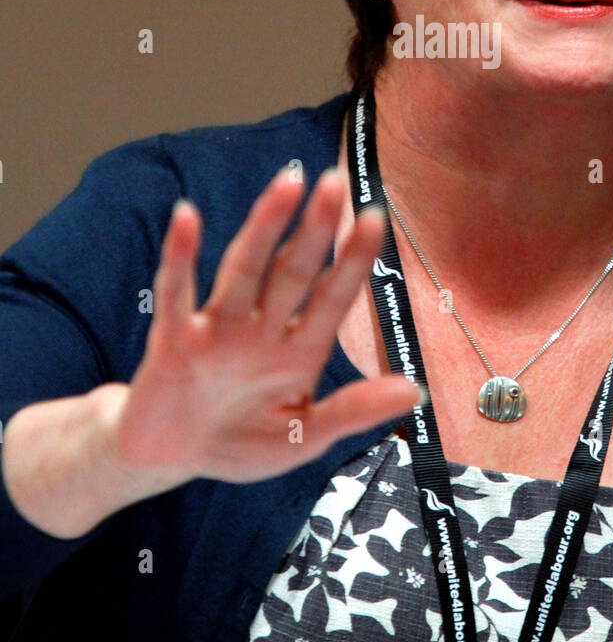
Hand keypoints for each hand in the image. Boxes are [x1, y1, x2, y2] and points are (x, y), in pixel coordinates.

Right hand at [115, 166, 421, 482]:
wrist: (169, 459)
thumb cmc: (240, 442)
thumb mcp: (304, 435)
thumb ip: (353, 410)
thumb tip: (415, 390)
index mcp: (298, 351)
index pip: (332, 296)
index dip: (353, 259)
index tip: (375, 217)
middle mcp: (262, 330)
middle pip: (292, 271)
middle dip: (314, 229)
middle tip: (335, 182)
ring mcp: (218, 330)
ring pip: (244, 270)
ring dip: (264, 227)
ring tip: (287, 184)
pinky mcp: (173, 339)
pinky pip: (177, 292)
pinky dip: (180, 256)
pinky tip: (187, 217)